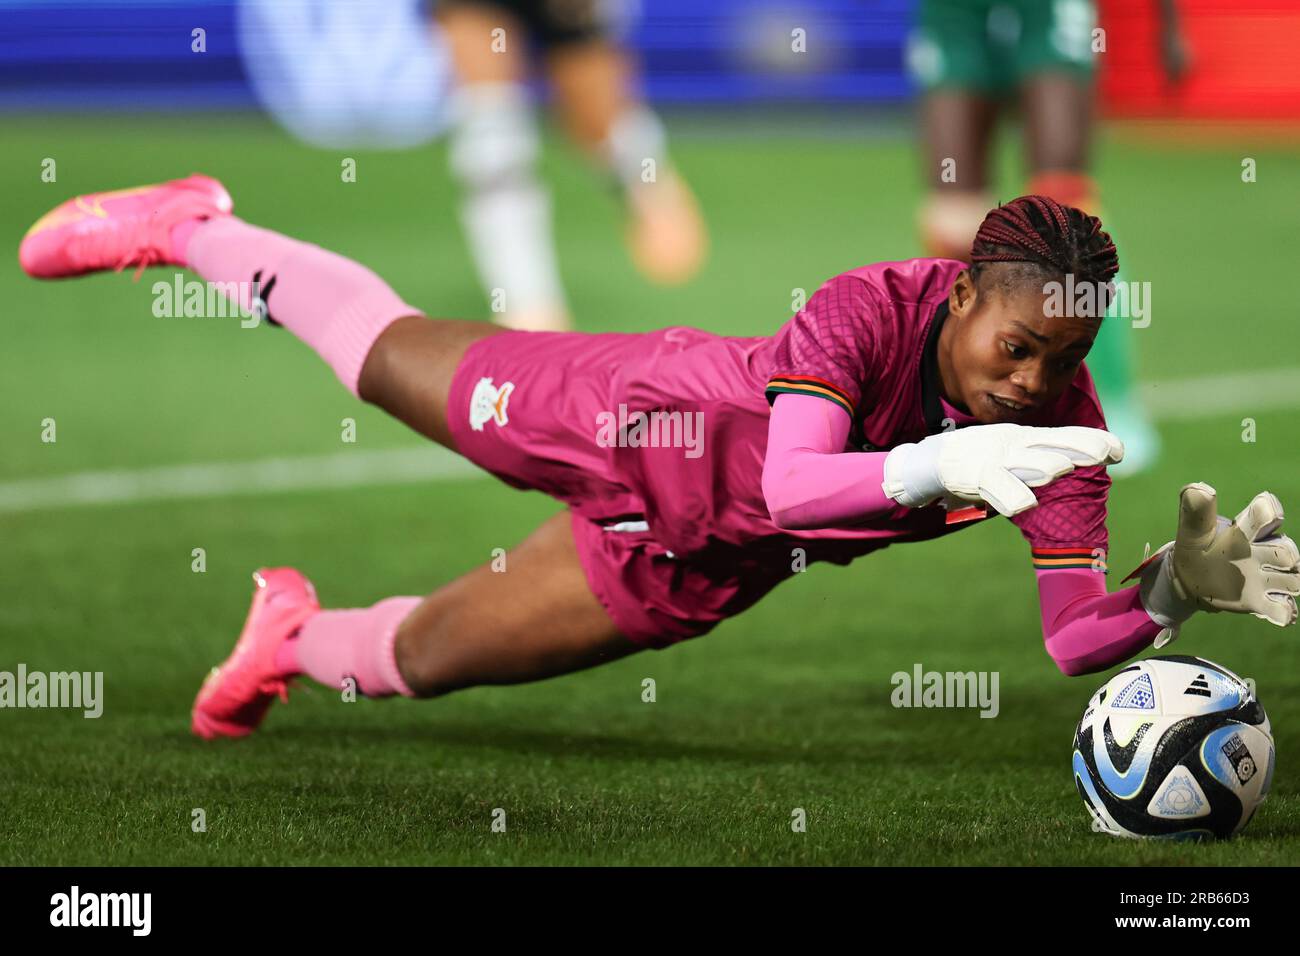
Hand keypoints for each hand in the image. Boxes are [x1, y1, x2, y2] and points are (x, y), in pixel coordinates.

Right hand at [881, 423, 1124, 516]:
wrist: (931, 462)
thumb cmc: (977, 461)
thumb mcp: (1012, 455)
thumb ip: (1038, 459)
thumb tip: (1072, 464)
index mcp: (1024, 438)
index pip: (1064, 436)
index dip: (1091, 441)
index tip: (1118, 451)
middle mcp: (1013, 444)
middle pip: (1052, 445)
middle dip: (1078, 449)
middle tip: (1102, 455)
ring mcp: (993, 459)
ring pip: (1025, 462)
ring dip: (1043, 467)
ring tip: (1060, 470)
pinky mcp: (973, 476)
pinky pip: (995, 485)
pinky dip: (1010, 496)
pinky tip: (1024, 505)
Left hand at [1131, 484, 1299, 646]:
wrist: (1188, 580)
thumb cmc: (1196, 549)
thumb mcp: (1192, 532)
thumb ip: (1195, 512)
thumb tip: (1200, 488)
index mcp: (1245, 530)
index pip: (1263, 516)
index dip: (1268, 512)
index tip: (1268, 510)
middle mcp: (1261, 551)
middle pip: (1285, 549)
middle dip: (1285, 553)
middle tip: (1278, 556)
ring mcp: (1264, 577)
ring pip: (1292, 578)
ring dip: (1290, 581)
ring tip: (1282, 585)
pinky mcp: (1260, 601)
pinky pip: (1281, 607)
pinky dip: (1285, 611)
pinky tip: (1283, 613)